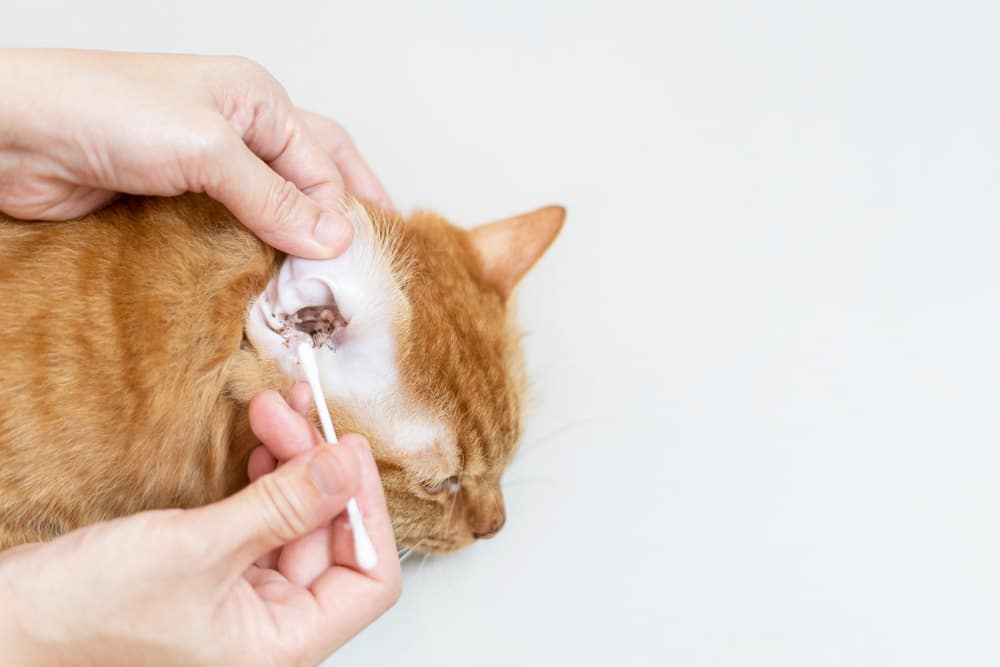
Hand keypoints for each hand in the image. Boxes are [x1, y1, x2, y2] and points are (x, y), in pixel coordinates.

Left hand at [0, 48, 392, 257]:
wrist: (15, 134)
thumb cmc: (105, 109)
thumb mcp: (207, 149)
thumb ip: (274, 197)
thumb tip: (335, 236)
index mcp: (257, 99)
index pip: (323, 160)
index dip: (341, 210)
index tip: (351, 262)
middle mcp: (239, 129)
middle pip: (311, 174)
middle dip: (343, 212)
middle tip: (374, 256)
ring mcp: (207, 166)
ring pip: (272, 208)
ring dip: (298, 240)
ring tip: (324, 280)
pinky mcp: (177, 202)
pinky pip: (232, 231)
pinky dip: (255, 255)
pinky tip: (270, 279)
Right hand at [0, 388, 401, 665]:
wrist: (6, 622)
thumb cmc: (83, 616)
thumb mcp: (197, 549)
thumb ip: (282, 506)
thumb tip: (346, 469)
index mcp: (280, 645)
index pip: (369, 580)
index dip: (366, 511)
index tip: (348, 452)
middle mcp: (270, 626)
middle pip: (331, 537)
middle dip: (318, 467)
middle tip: (295, 413)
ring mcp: (244, 598)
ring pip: (297, 520)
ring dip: (293, 462)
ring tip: (275, 411)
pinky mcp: (216, 572)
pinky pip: (262, 520)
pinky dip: (267, 479)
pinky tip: (262, 447)